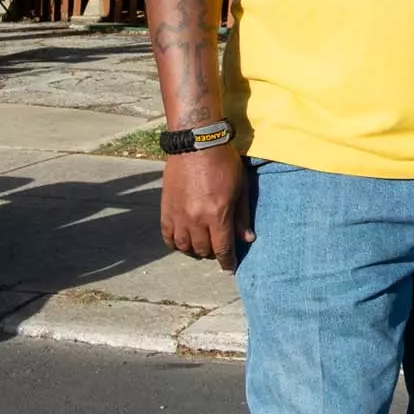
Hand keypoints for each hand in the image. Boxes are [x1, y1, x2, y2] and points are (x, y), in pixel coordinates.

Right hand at [161, 147, 253, 271]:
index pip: (223, 248)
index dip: (227, 261)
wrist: (196, 144)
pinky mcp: (166, 210)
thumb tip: (247, 239)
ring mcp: (178, 216)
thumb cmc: (224, 163)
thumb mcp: (240, 188)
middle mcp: (196, 220)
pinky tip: (183, 242)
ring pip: (184, 246)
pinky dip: (175, 243)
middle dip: (213, 254)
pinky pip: (168, 236)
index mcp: (217, 215)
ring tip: (202, 246)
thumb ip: (241, 216)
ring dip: (194, 250)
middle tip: (219, 249)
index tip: (230, 268)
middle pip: (203, 250)